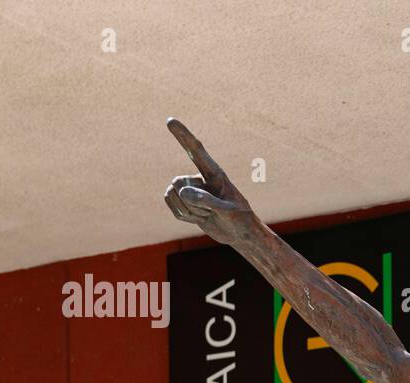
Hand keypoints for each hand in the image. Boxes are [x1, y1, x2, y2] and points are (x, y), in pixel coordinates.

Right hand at [163, 118, 256, 245]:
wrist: (240, 235)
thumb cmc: (240, 220)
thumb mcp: (227, 211)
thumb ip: (207, 201)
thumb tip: (182, 191)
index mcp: (215, 173)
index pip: (196, 152)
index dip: (183, 136)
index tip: (170, 120)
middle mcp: (201, 178)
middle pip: (178, 183)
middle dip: (191, 202)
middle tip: (212, 211)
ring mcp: (192, 189)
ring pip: (173, 195)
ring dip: (189, 211)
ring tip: (208, 214)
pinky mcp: (185, 201)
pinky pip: (173, 207)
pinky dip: (184, 216)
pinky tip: (200, 218)